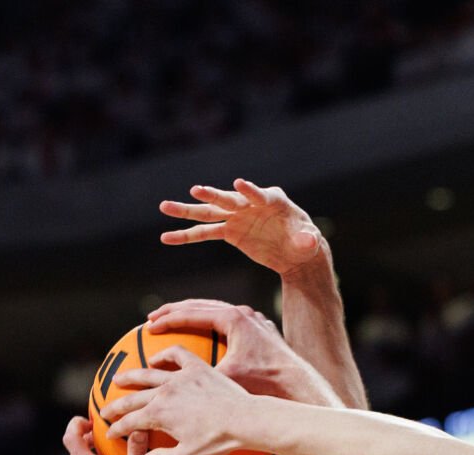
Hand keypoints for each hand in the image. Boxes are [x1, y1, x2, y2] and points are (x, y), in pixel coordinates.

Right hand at [101, 348, 258, 454]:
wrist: (245, 420)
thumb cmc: (218, 442)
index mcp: (158, 414)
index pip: (129, 422)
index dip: (116, 429)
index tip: (108, 434)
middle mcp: (164, 392)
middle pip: (132, 398)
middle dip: (115, 406)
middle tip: (104, 411)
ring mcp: (180, 376)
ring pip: (147, 373)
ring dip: (130, 376)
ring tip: (118, 378)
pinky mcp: (198, 367)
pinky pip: (176, 355)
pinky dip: (164, 355)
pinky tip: (157, 359)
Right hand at [144, 299, 314, 399]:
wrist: (298, 385)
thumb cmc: (263, 383)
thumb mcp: (224, 378)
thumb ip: (196, 375)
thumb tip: (166, 383)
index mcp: (233, 318)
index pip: (191, 313)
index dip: (167, 320)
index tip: (149, 326)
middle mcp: (244, 313)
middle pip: (201, 305)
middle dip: (175, 311)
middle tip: (152, 318)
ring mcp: (254, 320)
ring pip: (216, 311)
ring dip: (193, 316)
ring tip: (173, 323)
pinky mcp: (261, 330)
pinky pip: (230, 322)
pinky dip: (211, 326)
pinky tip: (202, 337)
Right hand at [159, 179, 324, 275]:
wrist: (295, 251)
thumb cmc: (305, 241)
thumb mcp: (310, 241)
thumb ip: (308, 239)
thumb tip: (309, 240)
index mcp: (272, 200)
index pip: (259, 194)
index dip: (250, 190)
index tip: (238, 184)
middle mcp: (249, 204)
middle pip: (228, 199)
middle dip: (213, 195)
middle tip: (197, 190)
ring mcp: (237, 217)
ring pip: (208, 213)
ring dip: (187, 211)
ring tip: (164, 207)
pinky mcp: (229, 232)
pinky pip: (204, 233)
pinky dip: (186, 236)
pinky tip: (167, 237)